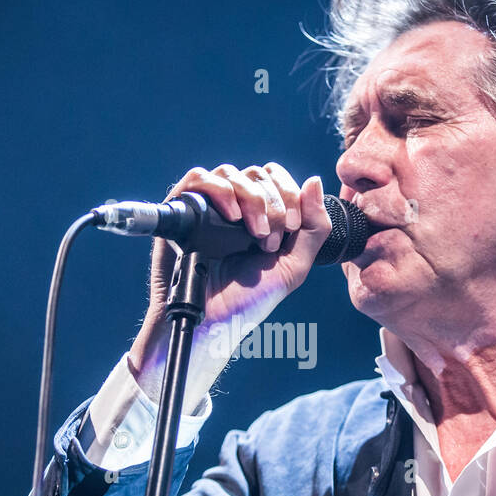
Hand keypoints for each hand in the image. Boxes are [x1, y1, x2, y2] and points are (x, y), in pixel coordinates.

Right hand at [130, 162, 331, 399]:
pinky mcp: (181, 210)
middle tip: (269, 239)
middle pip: (256, 173)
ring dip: (250, 199)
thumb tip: (314, 180)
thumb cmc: (247, 301)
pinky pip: (197, 178)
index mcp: (261, 216)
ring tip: (252, 235)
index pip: (277, 178)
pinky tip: (232, 217)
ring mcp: (208, 207)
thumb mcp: (293, 266)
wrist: (210, 323)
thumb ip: (313, 227)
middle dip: (272, 202)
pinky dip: (219, 190)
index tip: (290, 228)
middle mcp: (234, 207)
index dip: (289, 194)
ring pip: (231, 172)